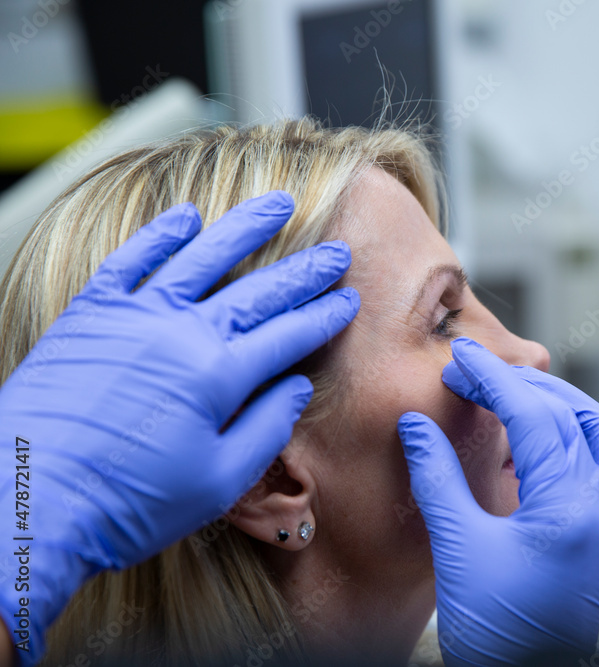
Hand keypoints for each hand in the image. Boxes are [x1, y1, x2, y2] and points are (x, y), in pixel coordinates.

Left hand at [0, 191, 358, 664]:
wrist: (29, 499)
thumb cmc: (128, 502)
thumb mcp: (218, 483)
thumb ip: (266, 429)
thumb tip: (295, 387)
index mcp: (219, 376)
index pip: (289, 335)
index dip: (324, 317)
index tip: (348, 301)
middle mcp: (182, 333)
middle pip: (258, 291)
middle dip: (304, 272)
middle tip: (335, 253)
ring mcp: (135, 317)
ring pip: (201, 257)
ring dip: (244, 229)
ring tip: (278, 205)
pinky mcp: (92, 315)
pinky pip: (131, 261)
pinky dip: (160, 234)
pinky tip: (186, 217)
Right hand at [397, 337, 598, 665]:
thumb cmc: (492, 628)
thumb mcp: (457, 548)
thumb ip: (436, 478)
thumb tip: (415, 424)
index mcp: (568, 507)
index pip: (533, 415)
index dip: (493, 379)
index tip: (461, 358)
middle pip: (570, 414)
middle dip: (520, 384)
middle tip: (474, 374)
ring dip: (561, 402)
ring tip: (516, 394)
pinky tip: (583, 431)